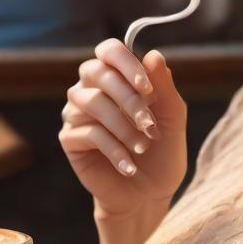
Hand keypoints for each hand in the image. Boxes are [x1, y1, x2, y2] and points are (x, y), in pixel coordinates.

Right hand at [60, 39, 187, 220]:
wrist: (149, 193)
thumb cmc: (162, 149)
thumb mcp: (172, 116)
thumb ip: (164, 86)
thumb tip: (152, 54)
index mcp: (116, 75)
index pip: (109, 50)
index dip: (126, 63)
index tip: (148, 87)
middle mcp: (91, 87)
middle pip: (97, 72)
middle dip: (129, 99)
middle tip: (151, 125)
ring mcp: (76, 112)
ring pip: (92, 102)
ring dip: (123, 126)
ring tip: (144, 148)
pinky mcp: (70, 139)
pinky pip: (88, 134)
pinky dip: (114, 150)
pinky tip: (129, 167)